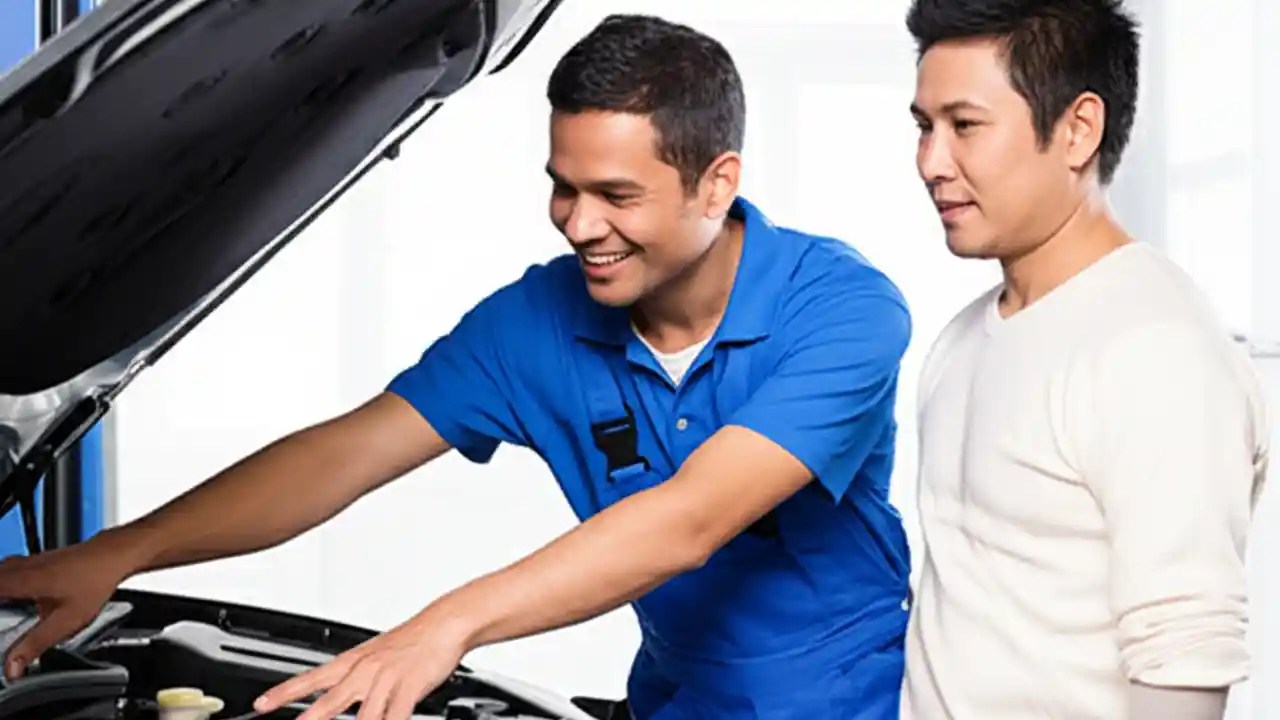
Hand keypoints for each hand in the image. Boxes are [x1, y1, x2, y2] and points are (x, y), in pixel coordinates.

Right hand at [0, 529, 138, 678]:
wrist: (115, 555)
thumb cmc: (95, 580)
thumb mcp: (65, 621)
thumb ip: (36, 643)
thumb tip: (13, 666)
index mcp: (21, 581)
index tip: (2, 625)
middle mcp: (21, 567)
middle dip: (0, 606)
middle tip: (6, 621)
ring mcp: (30, 561)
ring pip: (1, 575)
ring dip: (2, 593)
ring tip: (10, 612)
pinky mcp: (40, 560)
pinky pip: (13, 571)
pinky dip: (9, 584)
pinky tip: (22, 598)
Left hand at [254, 613, 468, 719]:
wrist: (444, 623)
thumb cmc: (413, 640)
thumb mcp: (377, 654)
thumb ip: (358, 677)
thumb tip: (340, 693)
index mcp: (354, 661)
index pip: (311, 678)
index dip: (284, 692)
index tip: (260, 704)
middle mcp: (365, 670)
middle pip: (329, 701)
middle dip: (307, 719)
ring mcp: (386, 679)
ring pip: (362, 716)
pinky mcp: (408, 686)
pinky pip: (394, 716)